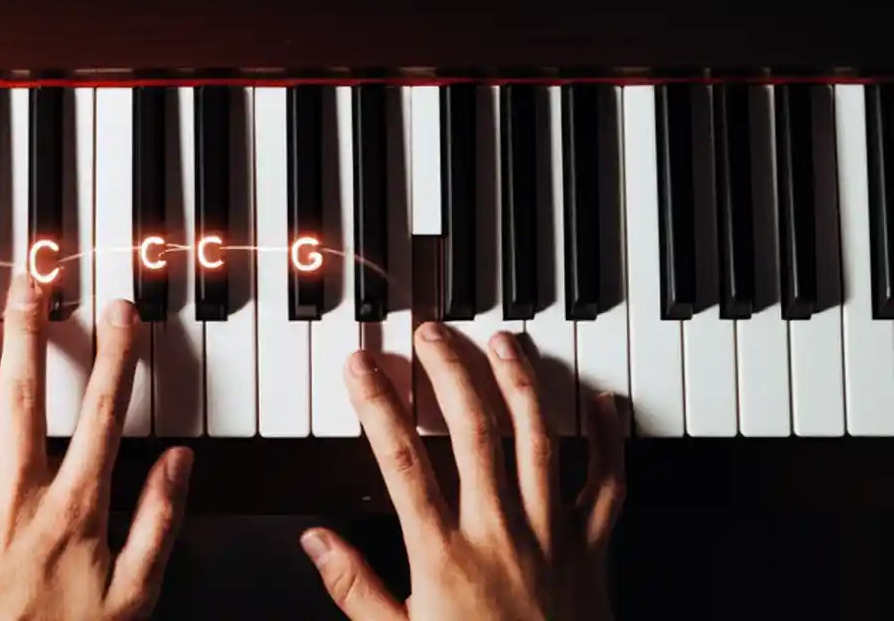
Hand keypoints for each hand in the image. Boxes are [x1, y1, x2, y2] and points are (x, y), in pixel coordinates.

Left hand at [0, 274, 191, 620]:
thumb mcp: (136, 593)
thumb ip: (160, 521)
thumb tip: (179, 460)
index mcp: (74, 512)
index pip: (101, 416)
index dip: (115, 357)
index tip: (120, 313)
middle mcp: (17, 501)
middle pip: (21, 400)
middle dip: (28, 334)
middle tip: (33, 284)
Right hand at [301, 324, 624, 620]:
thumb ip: (354, 589)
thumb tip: (315, 540)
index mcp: (444, 558)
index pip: (402, 462)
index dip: (378, 406)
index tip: (362, 366)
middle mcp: (500, 534)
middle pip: (474, 431)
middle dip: (449, 371)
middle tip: (431, 334)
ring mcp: (552, 536)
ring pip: (538, 440)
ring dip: (518, 382)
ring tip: (501, 341)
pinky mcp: (593, 549)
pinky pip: (608, 482)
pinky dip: (609, 438)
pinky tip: (601, 400)